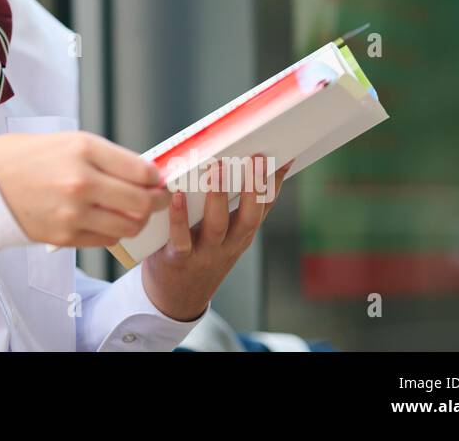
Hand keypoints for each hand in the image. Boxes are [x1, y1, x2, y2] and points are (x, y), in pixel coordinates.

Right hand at [0, 131, 171, 247]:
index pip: (141, 170)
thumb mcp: (67, 141)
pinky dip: (113, 232)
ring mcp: (73, 212)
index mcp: (84, 149)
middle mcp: (82, 181)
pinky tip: (107, 221)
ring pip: (129, 225)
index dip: (157, 177)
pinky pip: (107, 240)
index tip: (158, 179)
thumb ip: (106, 156)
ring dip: (138, 221)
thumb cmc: (23, 157)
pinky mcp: (65, 236)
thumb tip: (141, 172)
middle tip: (157, 199)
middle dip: (156, 201)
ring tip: (133, 213)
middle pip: (141, 201)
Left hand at [141, 155, 293, 321]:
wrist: (178, 300)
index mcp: (241, 235)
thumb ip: (229, 206)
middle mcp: (229, 244)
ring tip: (218, 168)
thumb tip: (230, 164)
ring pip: (217, 225)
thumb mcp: (223, 235)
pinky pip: (180, 238)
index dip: (274, 184)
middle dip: (254, 188)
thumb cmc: (199, 255)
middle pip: (248, 216)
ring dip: (219, 196)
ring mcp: (205, 253)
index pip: (264, 207)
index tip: (282, 158)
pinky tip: (176, 195)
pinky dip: (179, 217)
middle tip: (256, 158)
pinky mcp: (178, 259)